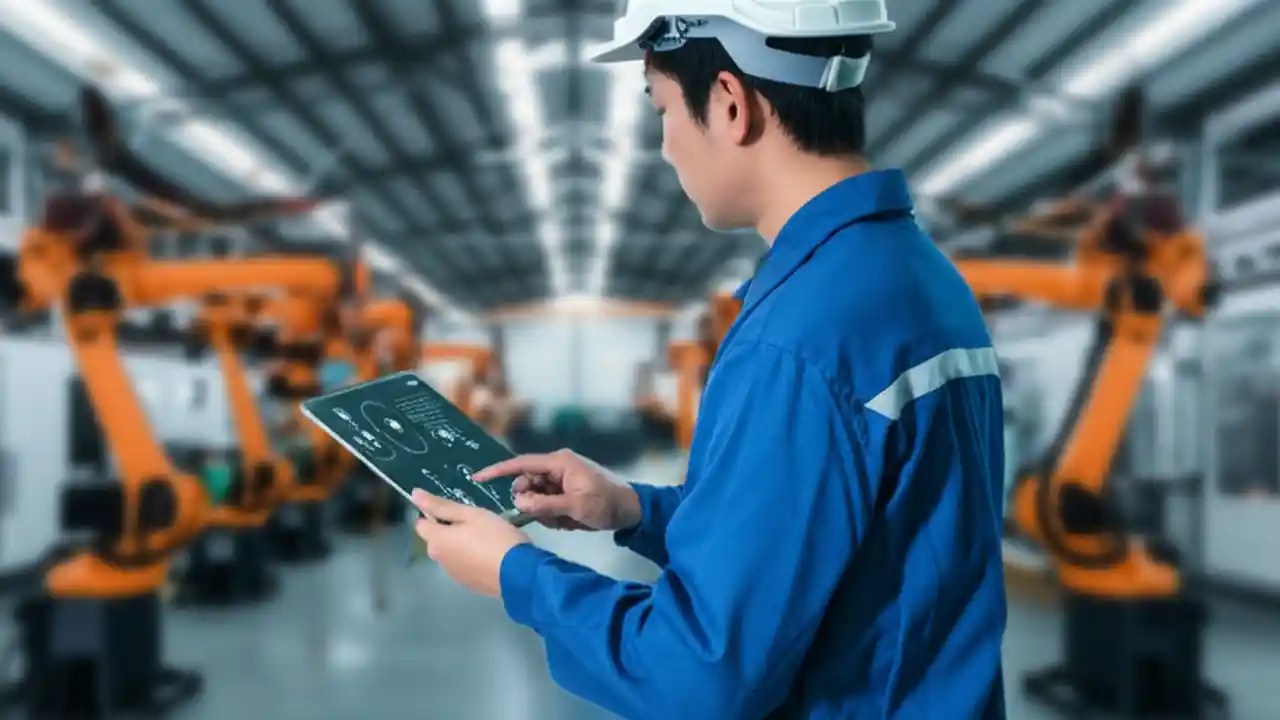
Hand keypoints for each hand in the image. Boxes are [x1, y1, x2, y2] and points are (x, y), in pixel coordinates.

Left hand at [411, 489, 530, 597]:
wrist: (518, 573)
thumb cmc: (495, 537)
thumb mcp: (471, 514)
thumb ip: (441, 505)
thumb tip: (415, 494)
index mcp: (437, 540)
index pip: (420, 524)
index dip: (433, 513)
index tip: (455, 510)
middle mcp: (439, 560)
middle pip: (436, 539)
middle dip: (448, 530)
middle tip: (475, 523)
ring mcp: (453, 574)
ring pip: (450, 553)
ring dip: (459, 545)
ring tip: (485, 539)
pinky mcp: (467, 584)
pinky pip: (462, 565)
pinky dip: (469, 559)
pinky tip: (488, 556)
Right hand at [472, 449, 640, 532]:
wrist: (631, 511)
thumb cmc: (606, 503)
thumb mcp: (575, 506)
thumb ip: (545, 504)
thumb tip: (518, 501)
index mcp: (559, 463)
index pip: (521, 464)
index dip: (498, 471)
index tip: (477, 478)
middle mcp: (557, 467)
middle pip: (527, 483)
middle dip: (531, 502)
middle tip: (548, 516)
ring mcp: (561, 480)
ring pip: (536, 497)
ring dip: (544, 512)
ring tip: (565, 520)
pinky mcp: (565, 492)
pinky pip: (547, 504)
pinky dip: (553, 515)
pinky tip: (569, 520)